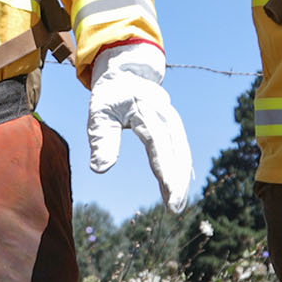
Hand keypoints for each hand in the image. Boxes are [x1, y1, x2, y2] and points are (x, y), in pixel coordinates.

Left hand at [84, 43, 193, 211]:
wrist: (125, 74)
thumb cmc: (109, 96)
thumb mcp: (99, 114)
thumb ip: (102, 140)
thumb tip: (101, 170)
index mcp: (146, 111)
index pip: (159, 144)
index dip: (166, 170)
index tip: (169, 194)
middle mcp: (165, 116)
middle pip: (177, 151)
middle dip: (178, 181)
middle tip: (175, 208)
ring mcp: (172, 121)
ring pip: (182, 153)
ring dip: (182, 179)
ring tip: (177, 206)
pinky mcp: (174, 127)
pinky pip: (181, 151)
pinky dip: (181, 171)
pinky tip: (179, 191)